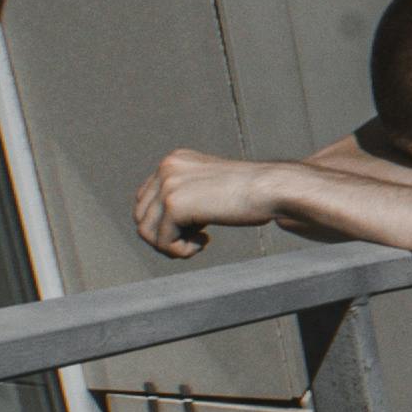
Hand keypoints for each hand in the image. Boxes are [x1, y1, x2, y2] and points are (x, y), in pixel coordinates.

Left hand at [134, 148, 285, 259]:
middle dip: (163, 236)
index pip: (145, 200)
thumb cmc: (249, 192)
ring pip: (147, 232)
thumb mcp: (208, 186)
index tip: (192, 230)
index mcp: (173, 161)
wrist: (270, 187)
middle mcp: (167, 168)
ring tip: (198, 243)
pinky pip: (163, 242)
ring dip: (171, 245)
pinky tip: (206, 240)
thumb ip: (184, 195)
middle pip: (141, 216)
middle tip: (193, 241)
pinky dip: (183, 250)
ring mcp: (168, 184)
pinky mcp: (175, 204)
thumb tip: (156, 226)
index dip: (162, 223)